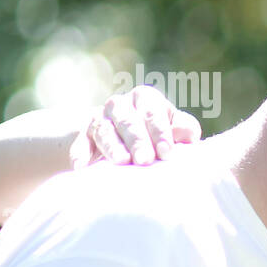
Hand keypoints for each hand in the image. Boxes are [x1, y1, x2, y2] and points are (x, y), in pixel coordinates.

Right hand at [69, 86, 201, 168]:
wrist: (128, 140)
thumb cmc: (161, 134)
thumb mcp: (176, 128)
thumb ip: (185, 128)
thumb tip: (185, 134)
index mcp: (145, 98)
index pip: (152, 112)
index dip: (160, 132)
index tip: (167, 153)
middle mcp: (120, 104)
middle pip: (127, 120)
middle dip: (137, 140)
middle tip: (145, 160)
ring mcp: (100, 117)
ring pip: (104, 130)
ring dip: (112, 147)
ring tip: (121, 162)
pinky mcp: (84, 134)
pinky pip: (80, 143)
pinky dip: (81, 154)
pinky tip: (82, 168)